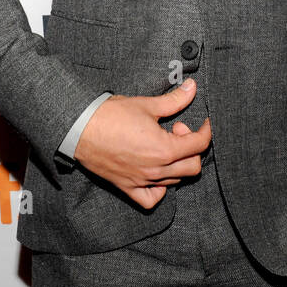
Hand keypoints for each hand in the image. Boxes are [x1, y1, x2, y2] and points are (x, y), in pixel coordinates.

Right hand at [74, 79, 211, 208]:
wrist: (80, 128)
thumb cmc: (111, 115)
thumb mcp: (147, 104)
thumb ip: (174, 100)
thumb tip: (192, 87)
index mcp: (164, 149)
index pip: (199, 144)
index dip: (206, 131)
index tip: (204, 123)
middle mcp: (156, 170)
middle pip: (192, 167)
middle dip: (192, 147)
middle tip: (177, 130)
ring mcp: (142, 181)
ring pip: (175, 181)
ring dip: (178, 164)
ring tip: (165, 145)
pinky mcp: (128, 187)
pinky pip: (151, 199)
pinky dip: (160, 190)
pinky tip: (157, 174)